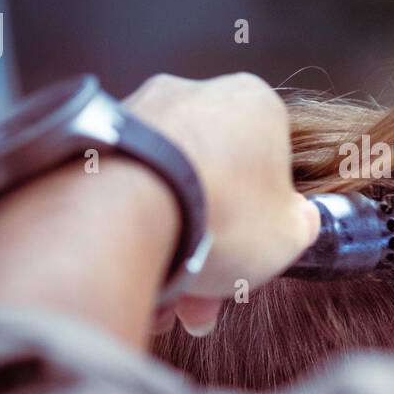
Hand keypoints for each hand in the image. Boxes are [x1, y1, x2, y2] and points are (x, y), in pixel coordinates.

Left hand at [125, 73, 318, 335]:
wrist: (127, 207)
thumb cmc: (220, 212)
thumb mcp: (290, 233)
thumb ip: (298, 222)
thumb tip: (296, 220)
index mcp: (256, 103)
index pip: (271, 159)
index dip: (264, 217)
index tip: (253, 255)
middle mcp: (196, 93)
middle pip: (215, 179)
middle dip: (212, 243)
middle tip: (204, 298)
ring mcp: (140, 110)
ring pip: (168, 187)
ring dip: (172, 242)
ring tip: (165, 300)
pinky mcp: (94, 133)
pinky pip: (126, 186)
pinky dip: (133, 227)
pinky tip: (136, 271)